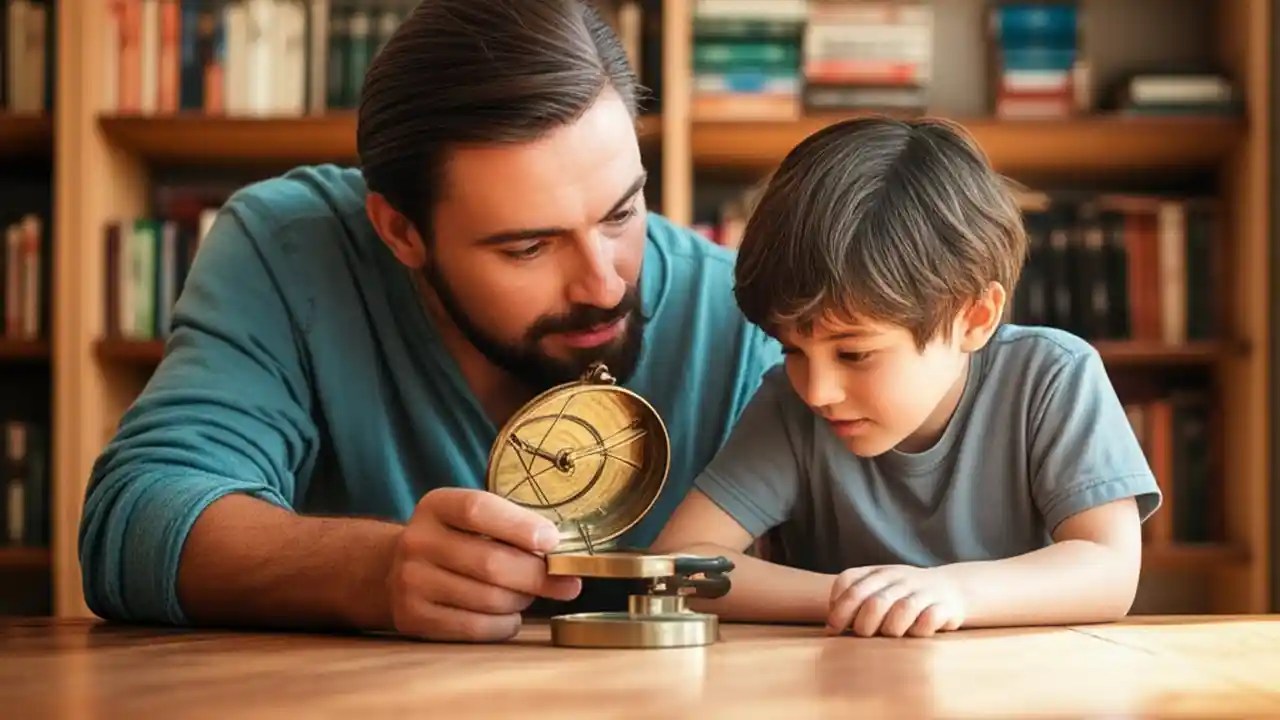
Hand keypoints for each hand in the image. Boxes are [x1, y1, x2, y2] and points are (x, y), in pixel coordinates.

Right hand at [388, 487, 581, 642]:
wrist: (394, 570)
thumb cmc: (453, 541)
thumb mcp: (468, 519)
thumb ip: (508, 526)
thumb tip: (561, 552)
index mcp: (436, 506)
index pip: (478, 509)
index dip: (520, 526)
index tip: (552, 541)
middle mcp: (418, 542)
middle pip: (490, 562)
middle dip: (537, 575)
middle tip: (567, 582)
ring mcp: (412, 582)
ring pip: (489, 599)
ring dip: (522, 600)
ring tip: (528, 594)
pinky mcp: (415, 618)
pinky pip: (476, 628)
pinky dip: (505, 624)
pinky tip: (510, 615)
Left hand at [827, 565, 964, 637]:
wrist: (950, 587)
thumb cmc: (903, 595)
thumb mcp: (878, 589)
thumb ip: (854, 602)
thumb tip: (830, 629)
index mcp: (878, 572)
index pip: (850, 583)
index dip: (838, 609)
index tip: (833, 629)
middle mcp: (900, 578)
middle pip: (874, 602)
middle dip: (863, 625)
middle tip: (863, 636)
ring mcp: (923, 591)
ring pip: (902, 611)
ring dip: (891, 629)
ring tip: (890, 635)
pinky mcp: (945, 606)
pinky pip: (929, 620)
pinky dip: (919, 630)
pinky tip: (915, 634)